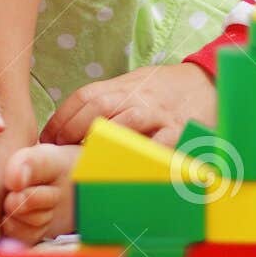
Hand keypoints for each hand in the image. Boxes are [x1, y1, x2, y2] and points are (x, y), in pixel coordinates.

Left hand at [41, 62, 215, 148]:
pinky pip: (157, 148)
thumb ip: (106, 101)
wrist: (208, 84)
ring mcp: (158, 115)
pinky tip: (126, 172)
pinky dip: (141, 159)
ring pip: (124, 126)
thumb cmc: (164, 91)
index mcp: (124, 86)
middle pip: (98, 109)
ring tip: (85, 165)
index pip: (84, 97)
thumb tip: (66, 124)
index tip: (48, 139)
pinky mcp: (178, 133)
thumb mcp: (134, 86)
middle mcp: (138, 97)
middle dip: (74, 131)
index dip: (61, 118)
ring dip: (101, 146)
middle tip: (60, 154)